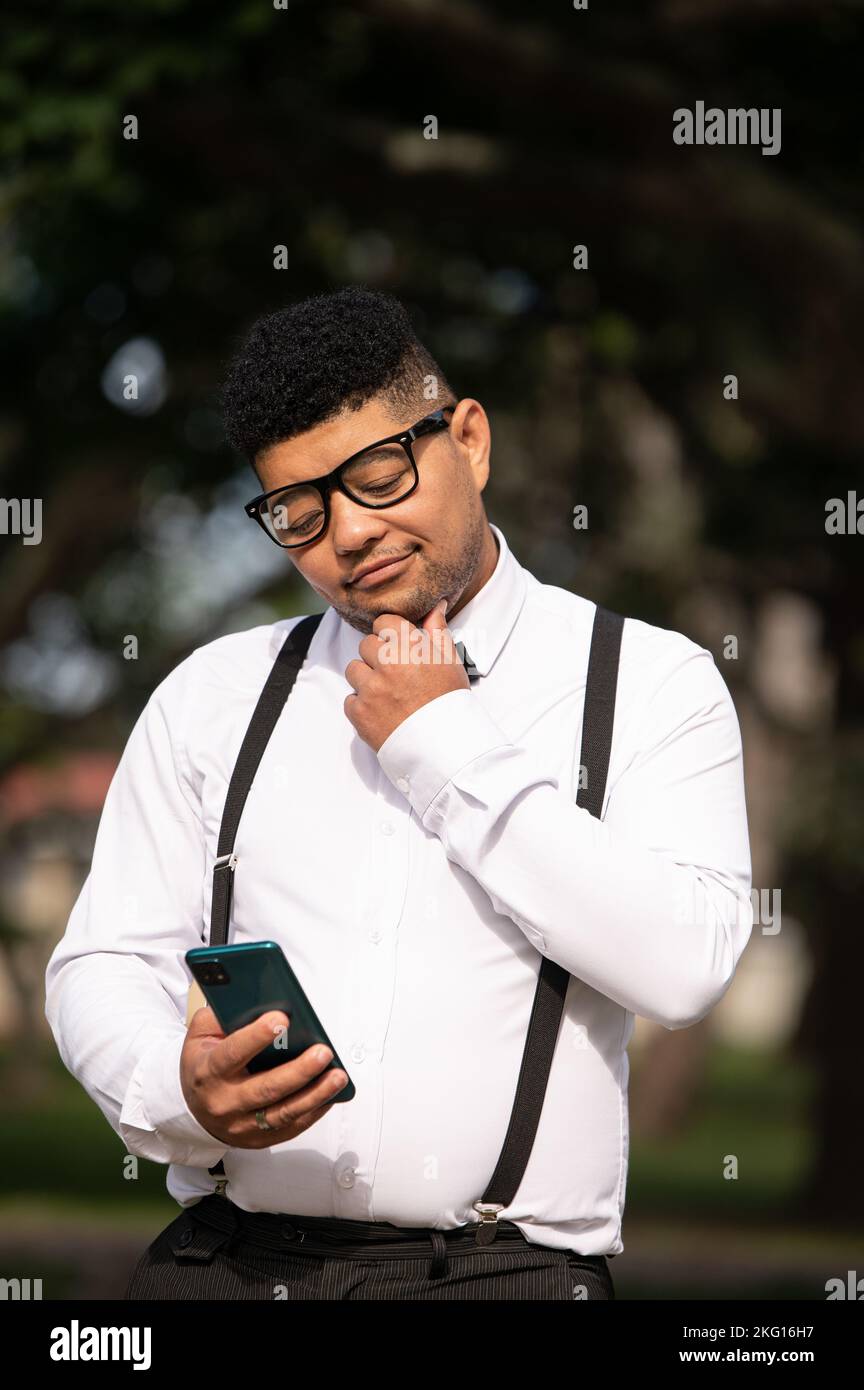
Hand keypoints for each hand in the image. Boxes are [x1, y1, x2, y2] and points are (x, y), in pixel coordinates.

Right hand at [180, 1006, 347, 1148]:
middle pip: (266, 1088)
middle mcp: (225, 1102)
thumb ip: (219, 1017)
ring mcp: (242, 1125)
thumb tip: (253, 1001)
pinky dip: (314, 1111)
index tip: (281, 1018)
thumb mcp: (200, 1038)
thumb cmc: (203, 1066)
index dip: (256, 1037)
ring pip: (284, 1112)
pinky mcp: (259, 1139)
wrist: (192, 1111)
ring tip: (338, 1076)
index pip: (232, 1054)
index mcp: (208, 1072)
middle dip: (298, 1070)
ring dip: (315, 1094)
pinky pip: (292, 1127)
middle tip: (323, 1051)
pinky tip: (331, 1094)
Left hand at [344, 598, 468, 752]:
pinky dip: (361, 705)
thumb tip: (437, 605)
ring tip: (386, 693)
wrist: (445, 747)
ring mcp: (371, 689)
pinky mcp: (359, 713)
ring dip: (366, 678)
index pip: (384, 622)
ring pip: (353, 669)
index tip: (396, 644)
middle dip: (377, 655)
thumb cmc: (450, 702)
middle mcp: (388, 664)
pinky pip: (350, 699)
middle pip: (366, 645)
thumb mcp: (450, 662)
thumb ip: (437, 631)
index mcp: (410, 647)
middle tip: (395, 673)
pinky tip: (381, 712)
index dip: (390, 632)